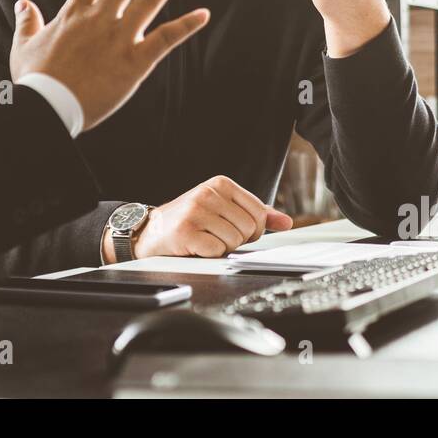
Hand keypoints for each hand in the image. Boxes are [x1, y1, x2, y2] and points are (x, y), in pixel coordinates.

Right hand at [9, 0, 208, 131]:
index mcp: (74, 13)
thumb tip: (22, 4)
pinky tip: (203, 15)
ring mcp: (120, 38)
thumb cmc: (36, 80)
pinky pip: (166, 39)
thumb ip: (26, 22)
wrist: (49, 106)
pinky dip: (186, 26)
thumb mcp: (24, 47)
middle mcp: (100, 19)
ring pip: (149, 0)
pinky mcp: (135, 61)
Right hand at [117, 176, 292, 261]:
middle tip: (217, 236)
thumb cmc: (191, 220)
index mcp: (221, 183)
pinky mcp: (186, 232)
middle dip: (238, 240)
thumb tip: (286, 222)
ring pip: (234, 241)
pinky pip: (217, 251)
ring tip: (206, 240)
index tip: (234, 229)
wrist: (152, 231)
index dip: (253, 229)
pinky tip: (196, 246)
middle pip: (249, 228)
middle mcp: (208, 193)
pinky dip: (210, 255)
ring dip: (223, 248)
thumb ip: (255, 213)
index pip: (259, 212)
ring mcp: (195, 211)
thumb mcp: (223, 209)